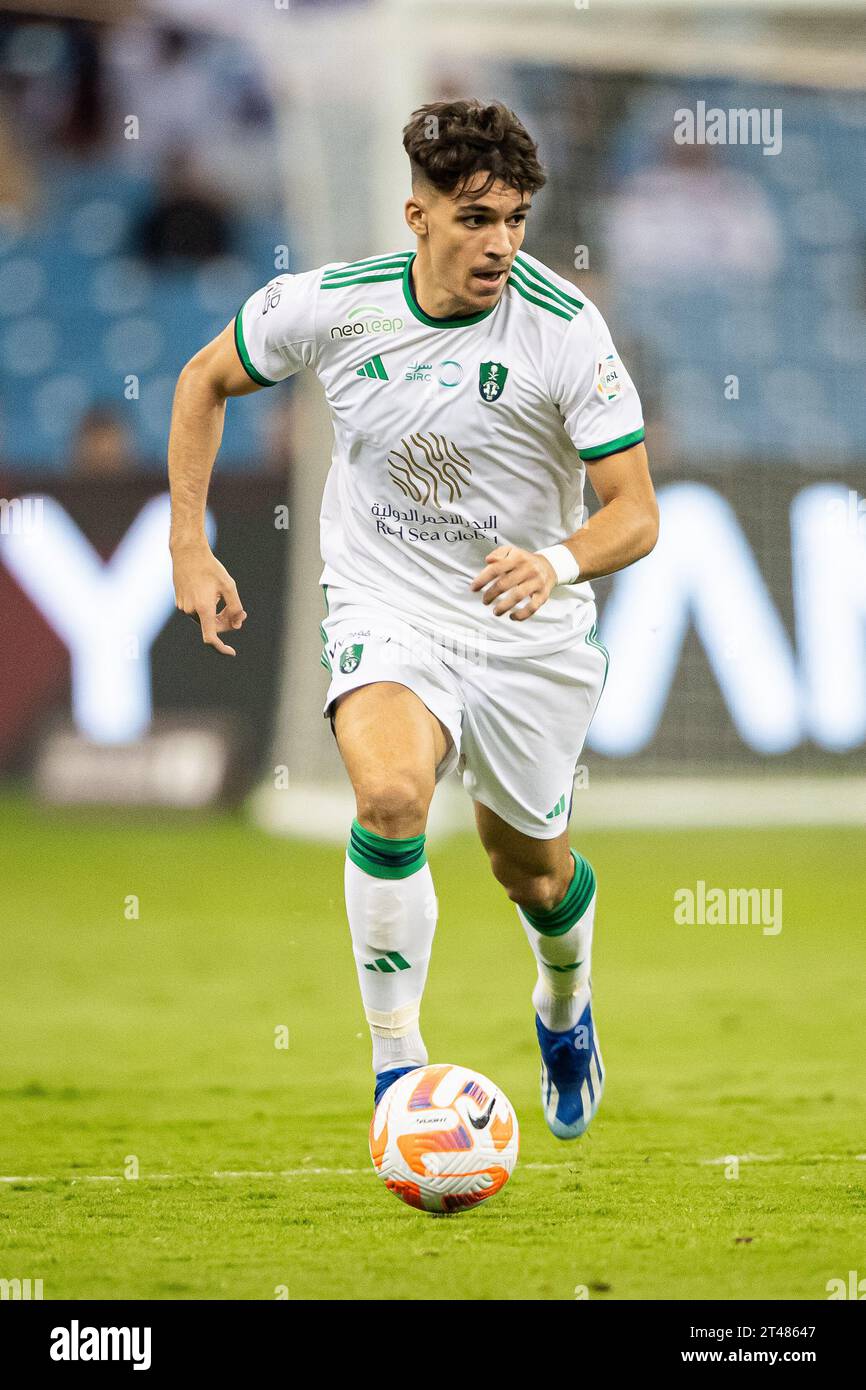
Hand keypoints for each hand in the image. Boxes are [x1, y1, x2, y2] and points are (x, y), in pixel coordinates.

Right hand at [171, 540, 246, 655]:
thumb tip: (237, 625)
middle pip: (212, 627)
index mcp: (203, 608)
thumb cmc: (210, 568)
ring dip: (217, 615)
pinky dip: (207, 609)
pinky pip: (196, 612)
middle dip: (227, 623)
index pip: (211, 638)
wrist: (187, 553)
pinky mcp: (179, 602)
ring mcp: (183, 607)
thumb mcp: (229, 586)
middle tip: (240, 612)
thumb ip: (235, 607)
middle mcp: (190, 611)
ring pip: (205, 620)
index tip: (232, 652)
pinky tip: (210, 592)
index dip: (221, 648)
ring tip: (223, 598)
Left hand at [470, 545, 557, 620]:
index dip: (482, 579)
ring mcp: (537, 582)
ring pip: (518, 596)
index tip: (473, 588)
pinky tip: (512, 616)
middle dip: (491, 594)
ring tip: (495, 611)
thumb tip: (488, 560)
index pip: (496, 568)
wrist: (549, 566)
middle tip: (485, 601)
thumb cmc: (523, 561)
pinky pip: (533, 607)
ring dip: (504, 606)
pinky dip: (521, 614)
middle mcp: (528, 569)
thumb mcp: (511, 551)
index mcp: (518, 557)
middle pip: (505, 584)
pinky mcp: (543, 594)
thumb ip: (498, 554)